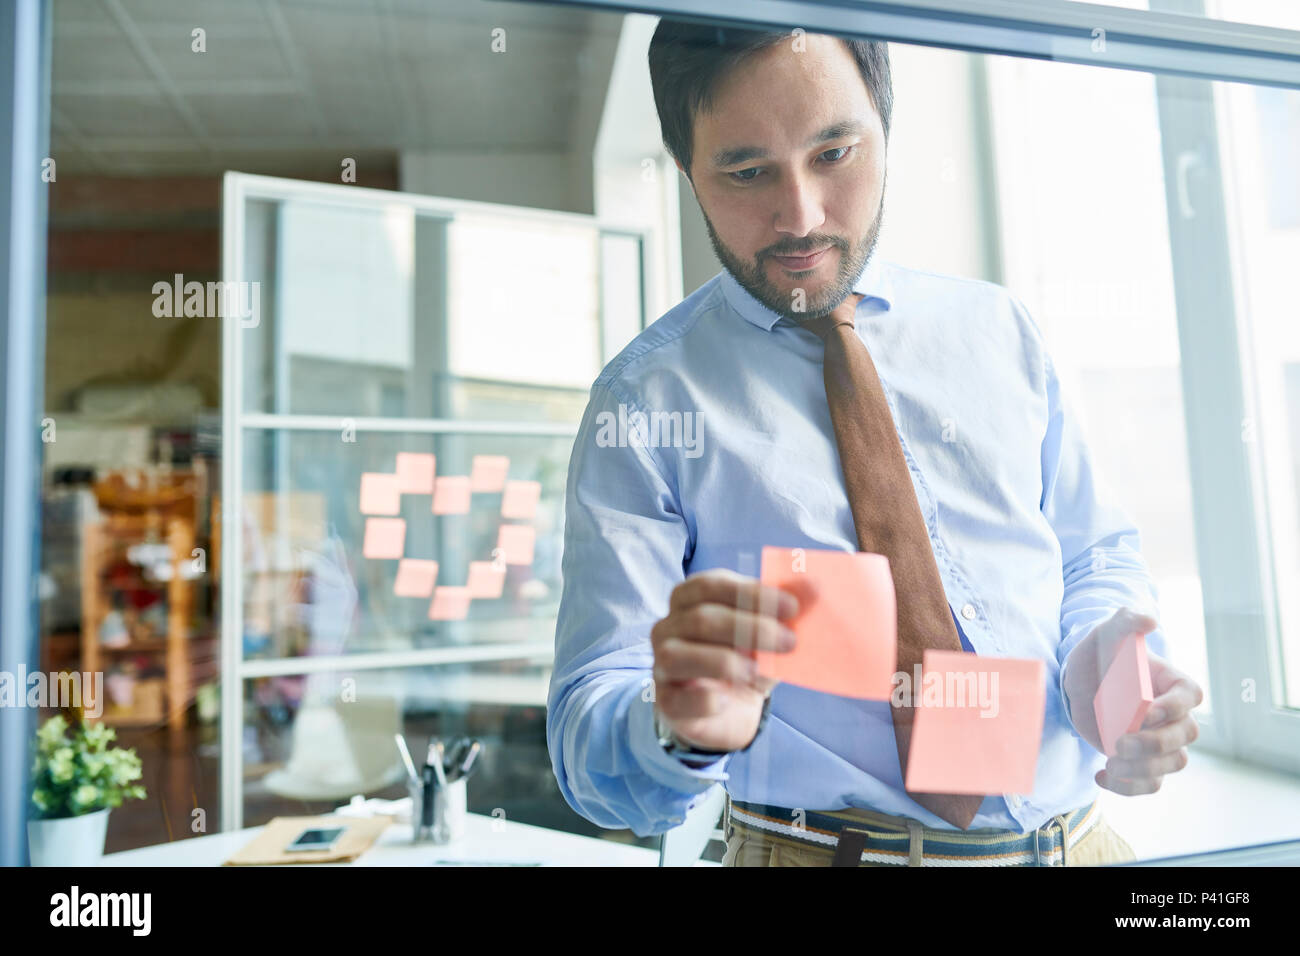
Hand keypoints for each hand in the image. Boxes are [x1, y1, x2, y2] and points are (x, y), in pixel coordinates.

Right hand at [650, 568, 806, 752]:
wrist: (730, 708)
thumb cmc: (745, 657)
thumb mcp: (768, 631)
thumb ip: (785, 609)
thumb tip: (813, 587)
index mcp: (690, 597)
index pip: (711, 585)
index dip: (752, 594)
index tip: (792, 608)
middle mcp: (668, 626)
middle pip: (701, 618)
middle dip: (749, 628)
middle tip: (789, 642)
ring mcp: (661, 664)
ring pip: (677, 656)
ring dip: (722, 661)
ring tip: (755, 670)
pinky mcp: (665, 700)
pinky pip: (676, 699)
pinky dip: (704, 700)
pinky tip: (726, 701)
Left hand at [1062, 607, 1202, 794]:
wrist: (1080, 682)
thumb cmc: (1101, 654)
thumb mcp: (1107, 633)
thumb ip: (1126, 621)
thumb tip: (1149, 619)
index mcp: (1174, 683)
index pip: (1191, 697)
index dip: (1175, 707)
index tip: (1146, 711)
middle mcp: (1174, 715)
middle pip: (1186, 737)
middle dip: (1156, 744)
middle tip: (1120, 742)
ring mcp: (1160, 740)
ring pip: (1173, 764)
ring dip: (1145, 770)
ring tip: (1112, 763)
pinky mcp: (1143, 761)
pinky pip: (1150, 784)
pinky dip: (1129, 787)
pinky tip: (1102, 776)